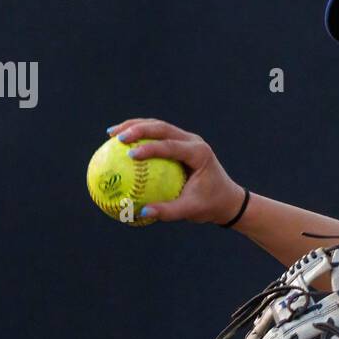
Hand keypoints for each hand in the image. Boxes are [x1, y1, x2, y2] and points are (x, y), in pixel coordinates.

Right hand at [106, 118, 244, 224]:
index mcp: (199, 154)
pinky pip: (157, 136)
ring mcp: (187, 139)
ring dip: (135, 126)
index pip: (172, 146)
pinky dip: (139, 136)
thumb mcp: (191, 210)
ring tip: (112, 134)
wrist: (226, 198)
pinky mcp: (180, 143)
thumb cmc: (210, 204)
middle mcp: (193, 141)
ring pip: (158, 126)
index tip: (130, 154)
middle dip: (138, 129)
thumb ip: (168, 211)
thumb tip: (142, 212)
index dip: (150, 148)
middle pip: (162, 128)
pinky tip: (120, 143)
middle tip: (117, 138)